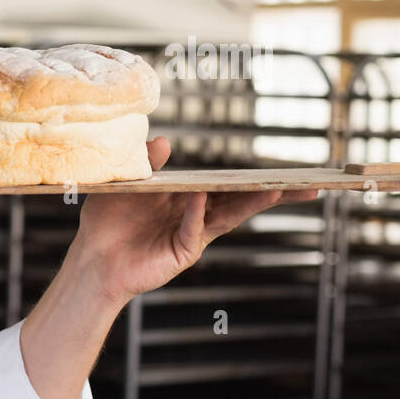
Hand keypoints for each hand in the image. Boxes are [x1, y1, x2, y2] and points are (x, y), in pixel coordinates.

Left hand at [73, 137, 318, 304]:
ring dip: (250, 203)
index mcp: (188, 198)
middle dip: (273, 192)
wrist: (92, 257)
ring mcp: (192, 235)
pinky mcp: (181, 252)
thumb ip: (147, 164)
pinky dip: (196, 213)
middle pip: (241, 201)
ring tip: (277, 188)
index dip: (252, 178)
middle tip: (307, 184)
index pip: (227, 186)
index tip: (283, 171)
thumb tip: (164, 141)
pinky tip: (200, 198)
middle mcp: (197, 216)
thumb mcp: (127, 184)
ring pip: (228, 217)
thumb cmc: (108, 221)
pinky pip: (192, 228)